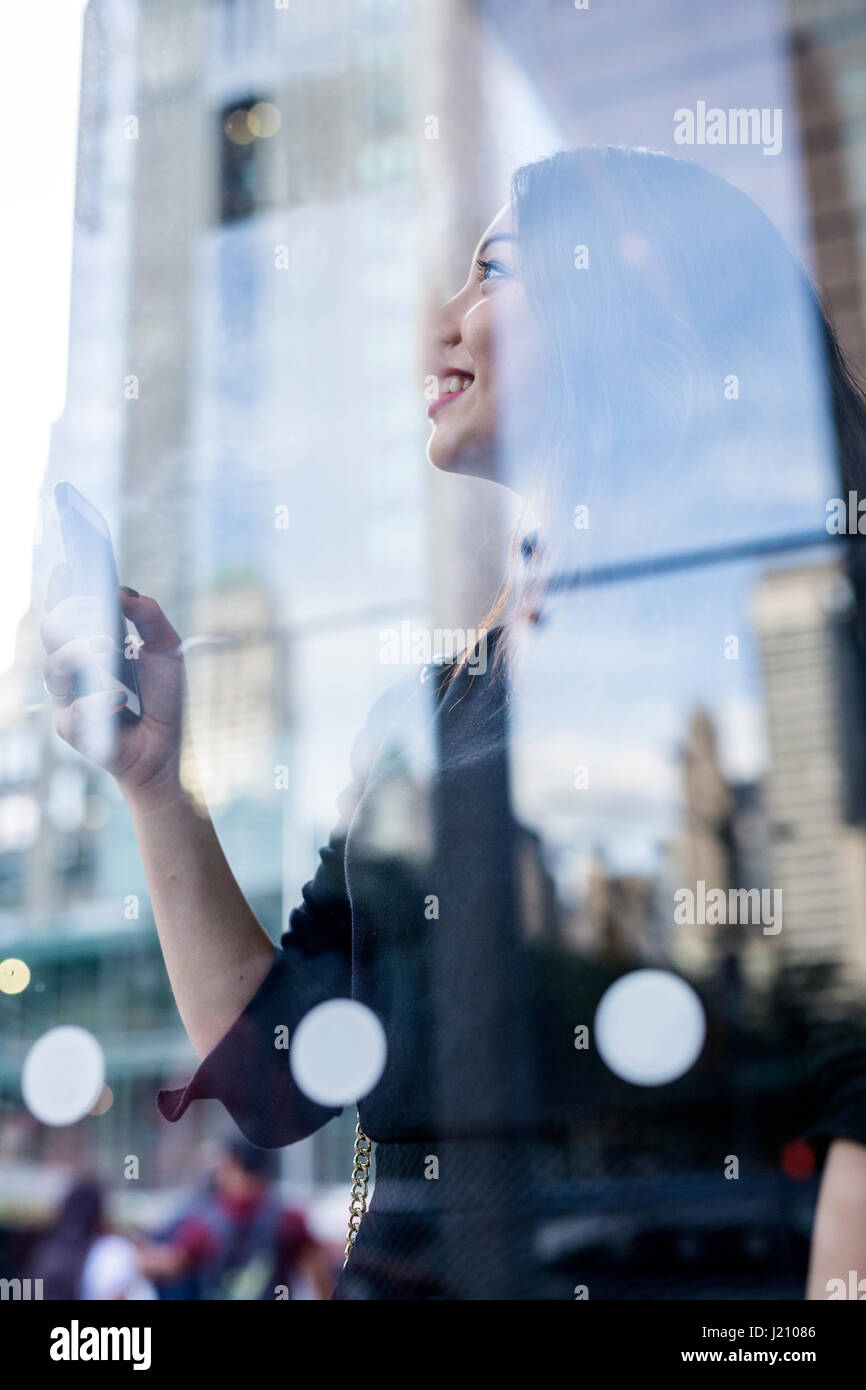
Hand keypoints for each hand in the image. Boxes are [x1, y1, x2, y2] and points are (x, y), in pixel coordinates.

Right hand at [40, 563, 185, 796]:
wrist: (167, 747)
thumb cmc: (162, 697)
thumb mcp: (166, 649)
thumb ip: (149, 617)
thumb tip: (123, 592)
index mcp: (90, 644)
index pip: (67, 611)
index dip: (62, 588)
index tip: (68, 566)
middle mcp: (72, 668)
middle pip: (51, 632)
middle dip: (68, 615)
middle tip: (95, 607)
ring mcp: (67, 697)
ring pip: (53, 668)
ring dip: (79, 654)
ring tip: (108, 648)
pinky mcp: (71, 728)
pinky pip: (73, 711)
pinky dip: (98, 702)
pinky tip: (121, 700)